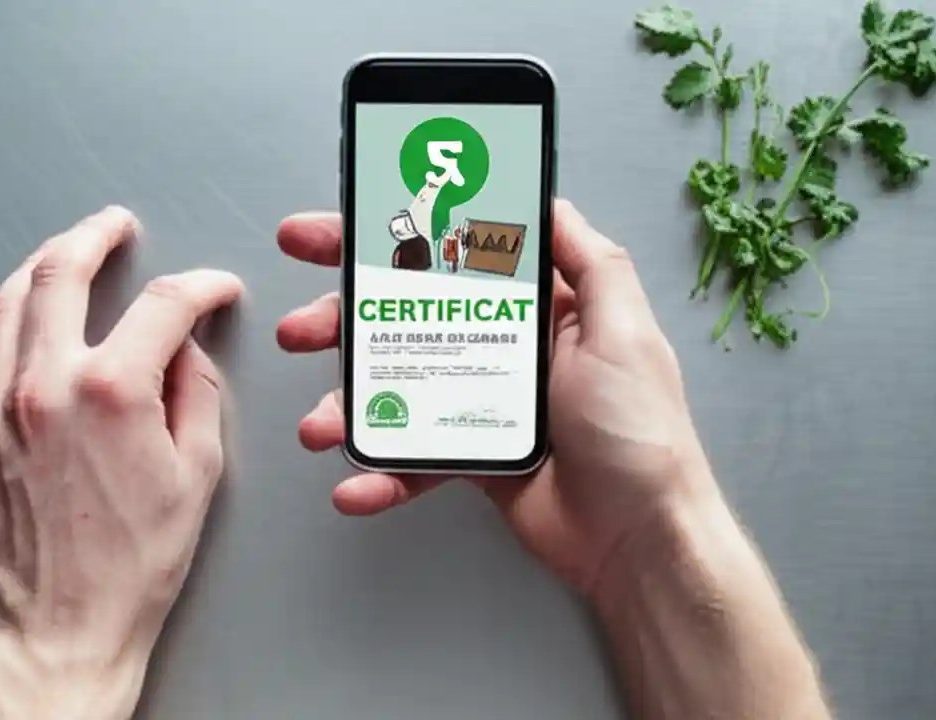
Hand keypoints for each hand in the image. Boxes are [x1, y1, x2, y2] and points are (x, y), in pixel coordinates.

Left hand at [0, 206, 242, 717]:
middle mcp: (44, 389)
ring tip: (56, 261)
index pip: (164, 305)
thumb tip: (186, 356)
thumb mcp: (199, 476)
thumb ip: (198, 395)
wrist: (63, 634)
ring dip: (34, 271)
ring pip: (2, 309)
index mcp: (112, 392)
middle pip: (62, 275)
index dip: (199, 287)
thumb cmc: (127, 571)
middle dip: (95, 236)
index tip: (212, 292)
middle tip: (113, 227)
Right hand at [276, 199, 717, 594]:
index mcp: (536, 307)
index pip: (452, 255)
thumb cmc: (637, 431)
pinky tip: (354, 486)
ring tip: (317, 426)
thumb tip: (546, 200)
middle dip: (341, 320)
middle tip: (296, 329)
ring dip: (344, 406)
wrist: (639, 539)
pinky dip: (379, 475)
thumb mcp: (621, 330)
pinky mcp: (470, 459)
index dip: (389, 239)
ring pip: (396, 389)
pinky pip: (412, 459)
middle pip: (406, 318)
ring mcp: (480, 403)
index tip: (331, 235)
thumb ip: (590, 262)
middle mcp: (501, 347)